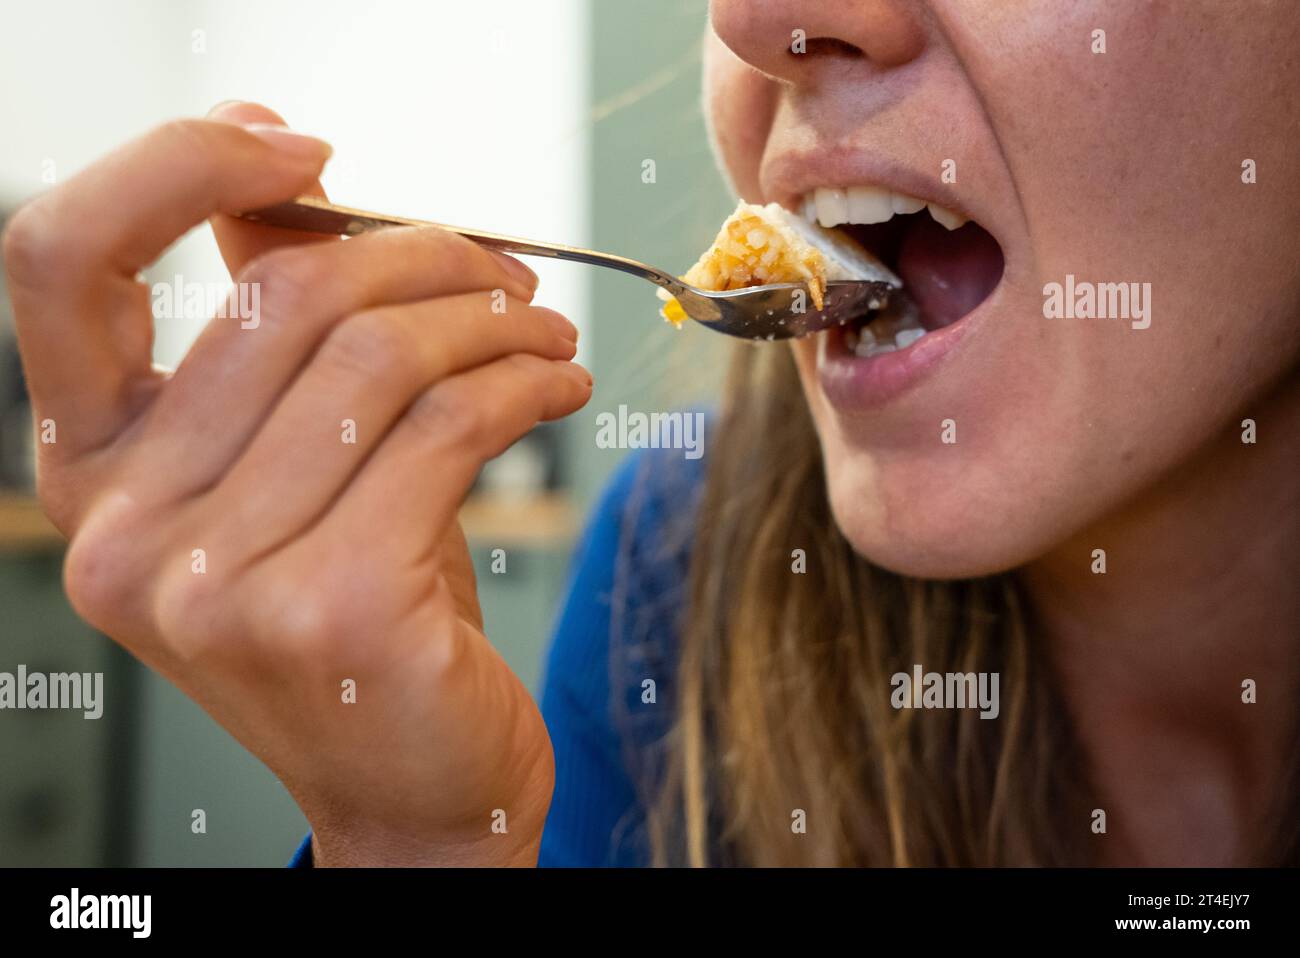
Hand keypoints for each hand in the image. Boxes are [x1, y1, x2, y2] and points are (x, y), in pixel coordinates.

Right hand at [2, 102, 591, 865]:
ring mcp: (218, 580)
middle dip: (422, 257)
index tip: (300, 149)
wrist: (411, 790)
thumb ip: (269, 347)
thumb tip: (277, 194)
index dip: (176, 169)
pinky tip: (556, 383)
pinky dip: (522, 383)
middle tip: (502, 272)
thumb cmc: (361, 622)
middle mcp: (126, 530)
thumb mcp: (293, 479)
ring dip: (490, 321)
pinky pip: (446, 430)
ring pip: (377, 359)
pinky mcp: (333, 608)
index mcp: (92, 475)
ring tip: (543, 331)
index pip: (62, 263)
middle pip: (280, 301)